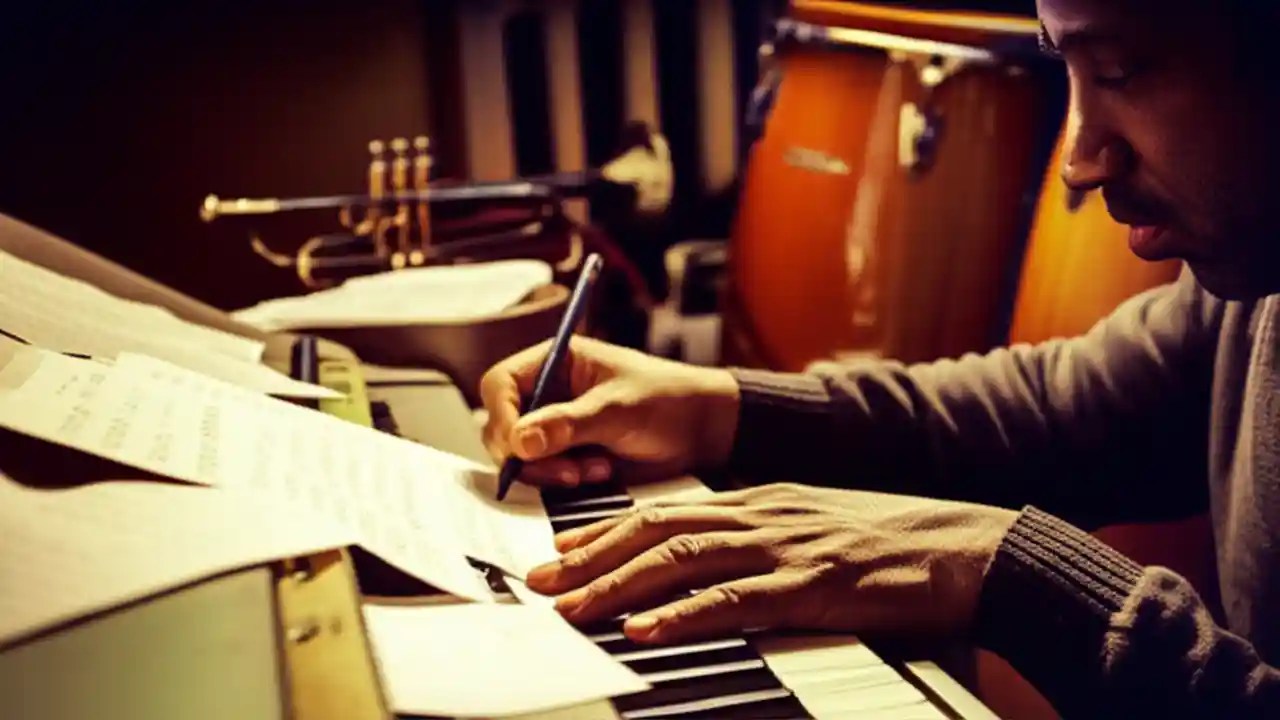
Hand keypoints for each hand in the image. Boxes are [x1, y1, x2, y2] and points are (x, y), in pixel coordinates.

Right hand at [479, 336, 739, 487]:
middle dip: (529, 455)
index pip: (500, 385)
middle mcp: (546, 393)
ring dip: (550, 472)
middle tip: (568, 472)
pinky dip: (563, 483)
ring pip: (520, 458)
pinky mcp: (565, 458)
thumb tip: (520, 440)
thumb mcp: (617, 408)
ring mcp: (553, 428)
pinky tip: (601, 474)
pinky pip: (542, 477)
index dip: (502, 416)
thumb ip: (568, 424)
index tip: (521, 445)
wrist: (702, 432)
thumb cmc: (666, 402)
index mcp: (554, 362)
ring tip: (596, 470)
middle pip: (501, 427)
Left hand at [524, 483, 1018, 643]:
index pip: (665, 509)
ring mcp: (782, 548)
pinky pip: (731, 601)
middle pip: (656, 529)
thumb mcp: (813, 526)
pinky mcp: (808, 587)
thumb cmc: (890, 544)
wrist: (962, 547)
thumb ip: (761, 538)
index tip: (564, 549)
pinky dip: (681, 617)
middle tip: (542, 581)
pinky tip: (645, 633)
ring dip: (618, 586)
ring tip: (572, 608)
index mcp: (759, 501)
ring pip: (680, 560)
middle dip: (592, 557)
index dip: (606, 529)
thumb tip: (714, 564)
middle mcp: (759, 515)